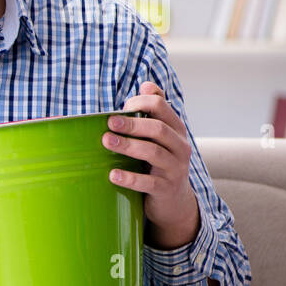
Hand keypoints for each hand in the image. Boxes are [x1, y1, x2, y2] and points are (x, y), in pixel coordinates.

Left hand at [103, 81, 200, 249]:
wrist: (173, 201)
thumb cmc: (159, 162)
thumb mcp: (159, 137)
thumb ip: (154, 111)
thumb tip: (145, 84)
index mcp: (175, 130)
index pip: (162, 107)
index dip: (141, 103)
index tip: (120, 107)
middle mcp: (179, 147)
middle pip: (158, 129)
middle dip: (133, 124)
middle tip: (109, 123)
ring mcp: (174, 169)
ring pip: (153, 153)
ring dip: (128, 146)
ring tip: (106, 142)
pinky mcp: (165, 189)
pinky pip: (149, 183)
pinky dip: (130, 178)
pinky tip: (113, 174)